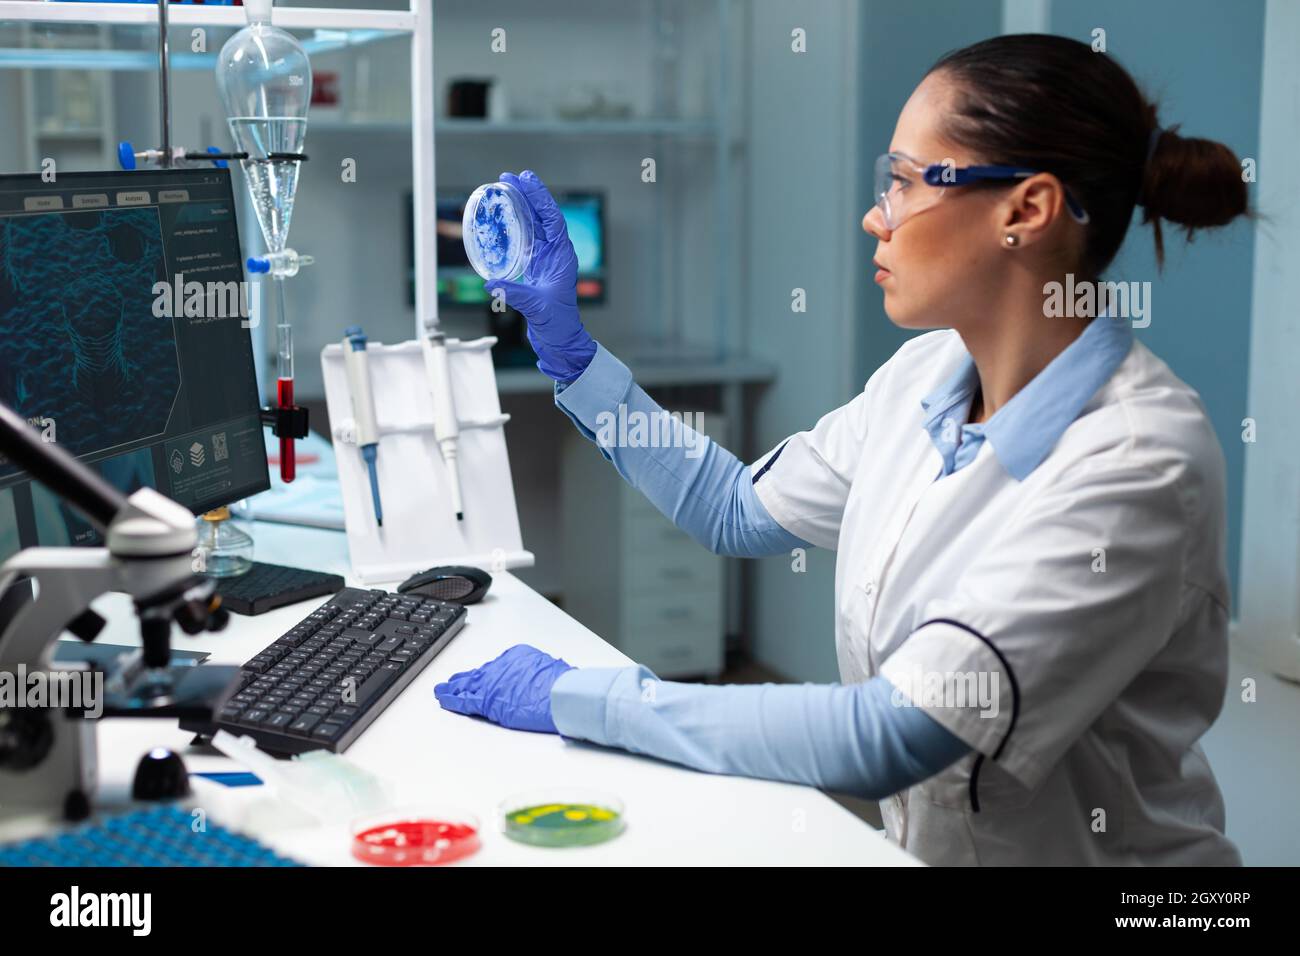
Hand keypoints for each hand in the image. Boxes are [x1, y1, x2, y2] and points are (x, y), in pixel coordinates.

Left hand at [434, 644, 573, 733]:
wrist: (560, 694)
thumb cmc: (562, 684)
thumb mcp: (551, 669)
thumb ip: (538, 675)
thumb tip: (541, 682)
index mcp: (517, 655)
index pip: (496, 667)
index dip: (486, 675)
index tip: (479, 677)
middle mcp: (501, 666)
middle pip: (478, 673)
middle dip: (465, 678)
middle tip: (453, 681)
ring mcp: (492, 683)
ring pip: (467, 684)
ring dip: (453, 688)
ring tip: (442, 690)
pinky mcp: (487, 700)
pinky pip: (464, 700)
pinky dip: (451, 700)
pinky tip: (443, 699)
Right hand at [485, 170, 595, 382]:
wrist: (560, 339)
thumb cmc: (557, 324)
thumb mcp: (537, 307)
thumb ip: (516, 294)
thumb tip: (492, 283)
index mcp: (562, 257)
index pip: (552, 219)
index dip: (540, 198)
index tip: (526, 180)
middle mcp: (555, 254)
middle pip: (542, 216)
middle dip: (527, 195)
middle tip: (509, 177)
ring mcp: (546, 259)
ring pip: (534, 225)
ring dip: (521, 206)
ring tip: (506, 188)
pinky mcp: (536, 266)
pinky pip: (526, 238)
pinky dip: (515, 225)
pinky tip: (504, 217)